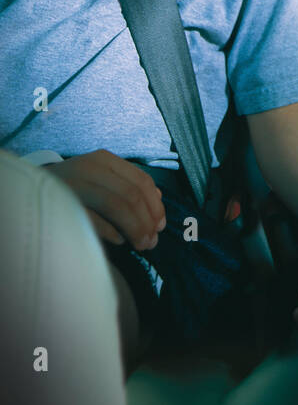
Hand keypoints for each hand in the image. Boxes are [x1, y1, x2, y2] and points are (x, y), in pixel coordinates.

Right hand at [44, 150, 166, 252]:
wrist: (28, 189)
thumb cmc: (74, 187)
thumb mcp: (101, 177)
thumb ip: (128, 184)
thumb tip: (159, 197)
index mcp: (103, 160)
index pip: (141, 181)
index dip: (156, 206)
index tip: (161, 226)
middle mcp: (89, 167)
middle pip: (131, 195)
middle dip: (146, 222)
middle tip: (152, 242)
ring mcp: (73, 184)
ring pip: (117, 205)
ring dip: (134, 229)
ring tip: (141, 244)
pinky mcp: (61, 203)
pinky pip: (94, 220)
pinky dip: (111, 232)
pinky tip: (118, 241)